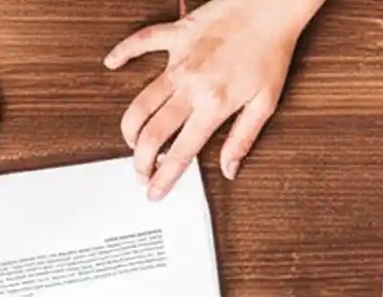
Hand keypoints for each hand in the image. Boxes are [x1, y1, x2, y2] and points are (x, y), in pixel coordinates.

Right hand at [104, 0, 324, 198]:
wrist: (270, 6)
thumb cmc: (271, 50)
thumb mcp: (265, 103)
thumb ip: (242, 139)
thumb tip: (229, 169)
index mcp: (214, 105)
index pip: (181, 153)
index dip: (164, 178)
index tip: (154, 192)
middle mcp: (191, 86)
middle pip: (152, 133)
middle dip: (140, 160)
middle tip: (140, 172)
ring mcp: (179, 61)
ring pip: (141, 100)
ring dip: (130, 127)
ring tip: (132, 141)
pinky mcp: (175, 35)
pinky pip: (141, 43)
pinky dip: (123, 53)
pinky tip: (111, 64)